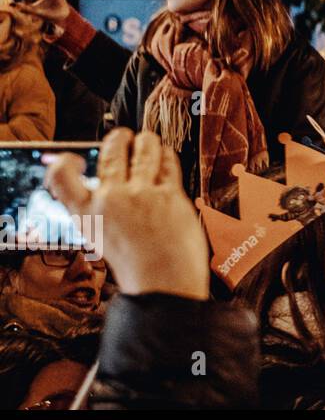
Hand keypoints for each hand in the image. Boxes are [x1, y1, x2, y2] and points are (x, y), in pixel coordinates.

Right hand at [45, 128, 209, 299]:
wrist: (163, 282)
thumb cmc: (136, 264)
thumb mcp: (102, 236)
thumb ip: (100, 208)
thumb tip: (107, 183)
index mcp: (87, 214)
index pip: (61, 176)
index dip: (64, 160)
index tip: (75, 157)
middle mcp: (111, 200)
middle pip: (111, 151)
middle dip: (119, 137)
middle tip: (123, 137)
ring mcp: (141, 195)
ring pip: (143, 148)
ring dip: (146, 141)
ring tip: (147, 142)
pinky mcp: (169, 194)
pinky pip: (167, 162)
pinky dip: (166, 155)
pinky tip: (165, 158)